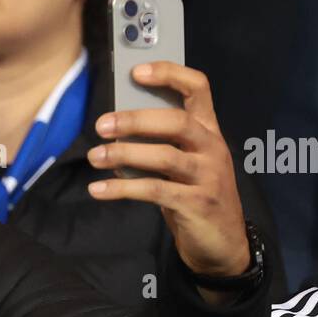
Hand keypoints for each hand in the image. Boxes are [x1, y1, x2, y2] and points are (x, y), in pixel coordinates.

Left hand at [87, 62, 250, 300]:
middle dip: (135, 120)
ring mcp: (209, 176)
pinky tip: (98, 189)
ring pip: (164, 156)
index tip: (136, 72)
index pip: (198, 88)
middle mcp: (213, 148)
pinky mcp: (198, 204)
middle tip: (101, 125)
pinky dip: (122, 189)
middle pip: (177, 122)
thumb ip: (159, 145)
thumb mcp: (182, 166)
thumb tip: (115, 132)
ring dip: (124, 154)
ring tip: (94, 156)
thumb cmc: (194, 196)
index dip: (169, 74)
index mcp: (208, 131)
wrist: (222, 244)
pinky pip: (154, 191)